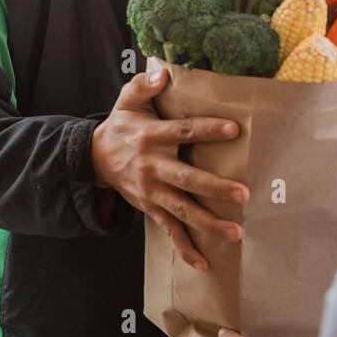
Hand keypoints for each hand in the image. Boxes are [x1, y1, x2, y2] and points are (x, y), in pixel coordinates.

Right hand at [92, 57, 247, 270]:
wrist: (94, 158)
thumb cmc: (122, 124)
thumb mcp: (127, 99)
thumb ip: (144, 84)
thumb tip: (163, 73)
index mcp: (151, 136)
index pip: (183, 132)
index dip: (208, 130)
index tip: (234, 128)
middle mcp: (152, 166)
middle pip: (186, 178)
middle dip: (215, 187)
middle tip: (243, 193)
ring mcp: (151, 192)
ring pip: (182, 210)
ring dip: (209, 224)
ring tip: (236, 233)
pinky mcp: (150, 208)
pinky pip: (169, 231)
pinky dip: (185, 248)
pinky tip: (204, 263)